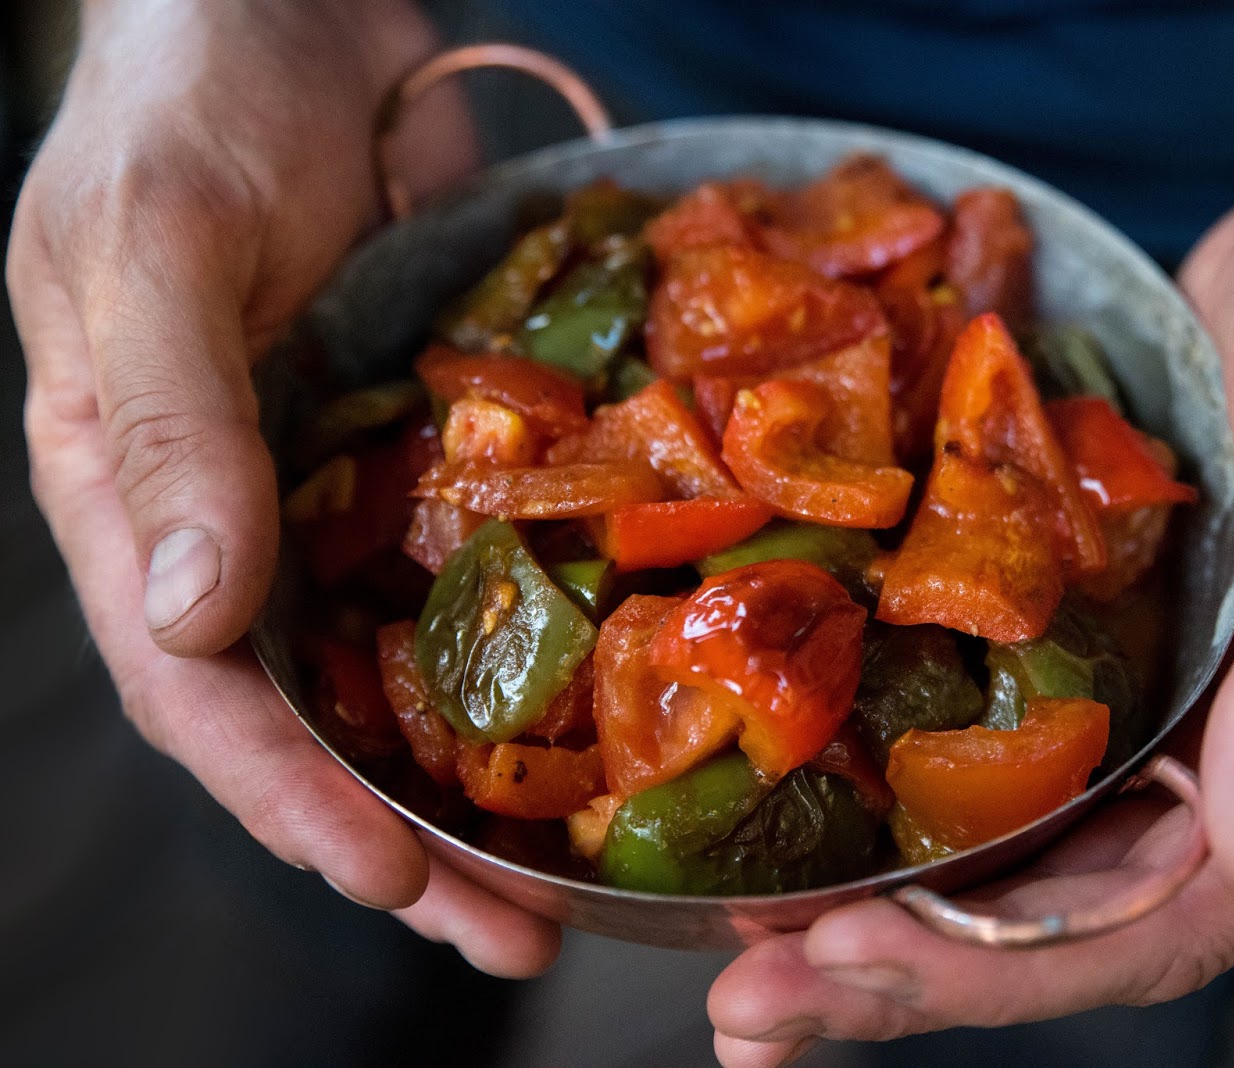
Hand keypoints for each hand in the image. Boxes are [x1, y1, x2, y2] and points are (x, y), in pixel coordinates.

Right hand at [9, 0, 556, 975]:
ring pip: (397, 666)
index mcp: (134, 494)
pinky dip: (526, 652)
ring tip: (571, 882)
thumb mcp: (152, 249)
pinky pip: (474, 566)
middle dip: (406, 840)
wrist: (285, 5)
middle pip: (311, 717)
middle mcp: (238, 514)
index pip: (202, 691)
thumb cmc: (189, 106)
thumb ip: (166, 425)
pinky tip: (604, 715)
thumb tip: (196, 619)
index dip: (294, 801)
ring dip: (477, 780)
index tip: (398, 886)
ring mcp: (337, 483)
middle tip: (521, 942)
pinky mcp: (427, 440)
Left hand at [705, 158, 1233, 1067]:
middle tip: (749, 1006)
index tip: (854, 958)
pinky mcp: (1093, 648)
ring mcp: (1159, 714)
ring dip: (877, 907)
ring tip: (739, 955)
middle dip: (903, 970)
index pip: (1161, 921)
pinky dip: (891, 789)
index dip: (1005, 964)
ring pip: (1009, 852)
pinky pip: (987, 744)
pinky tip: (792, 803)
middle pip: (1060, 918)